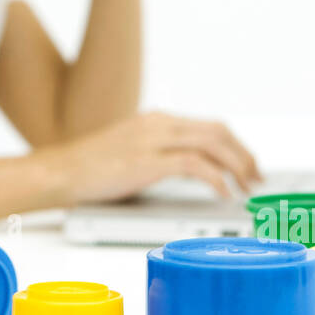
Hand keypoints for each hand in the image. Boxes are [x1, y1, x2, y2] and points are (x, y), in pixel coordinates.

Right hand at [47, 111, 263, 205]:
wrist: (58, 172)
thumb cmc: (89, 169)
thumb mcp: (130, 152)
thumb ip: (157, 154)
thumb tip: (187, 172)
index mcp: (157, 121)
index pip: (209, 126)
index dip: (236, 146)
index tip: (247, 166)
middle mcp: (159, 124)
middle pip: (218, 131)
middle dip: (244, 155)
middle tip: (256, 179)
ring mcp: (153, 140)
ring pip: (212, 144)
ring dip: (236, 166)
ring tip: (246, 187)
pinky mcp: (147, 161)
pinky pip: (194, 165)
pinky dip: (215, 178)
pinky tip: (222, 193)